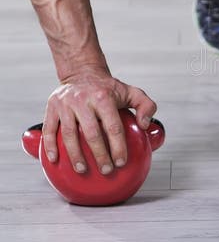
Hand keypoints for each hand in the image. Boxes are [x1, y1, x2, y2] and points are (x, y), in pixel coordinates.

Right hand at [42, 67, 156, 174]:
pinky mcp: (52, 107)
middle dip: (99, 154)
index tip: (121, 162)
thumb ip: (146, 106)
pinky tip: (55, 159)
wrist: (82, 72)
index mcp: (104, 97)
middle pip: (91, 132)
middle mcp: (83, 100)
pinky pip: (49, 129)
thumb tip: (145, 125)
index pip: (112, 126)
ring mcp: (66, 104)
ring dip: (75, 154)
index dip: (118, 146)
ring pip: (69, 133)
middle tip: (105, 170)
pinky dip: (50, 146)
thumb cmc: (108, 88)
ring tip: (82, 169)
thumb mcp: (131, 92)